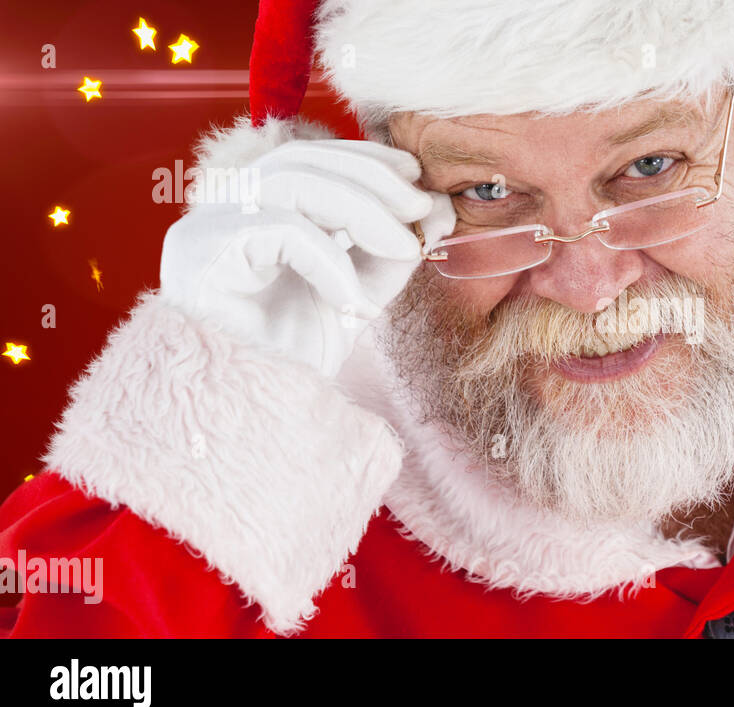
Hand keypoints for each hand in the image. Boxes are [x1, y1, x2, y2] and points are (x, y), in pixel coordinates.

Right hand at [160, 138, 454, 375]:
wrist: (253, 422)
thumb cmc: (293, 364)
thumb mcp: (356, 296)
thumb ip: (388, 253)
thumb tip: (437, 210)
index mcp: (251, 216)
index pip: (306, 159)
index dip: (364, 160)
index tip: (416, 176)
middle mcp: (220, 215)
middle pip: (298, 160)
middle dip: (371, 178)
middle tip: (421, 210)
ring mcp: (203, 231)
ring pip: (287, 181)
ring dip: (361, 209)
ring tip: (406, 249)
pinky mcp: (199, 256)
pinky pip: (276, 229)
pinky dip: (330, 260)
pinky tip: (355, 303)